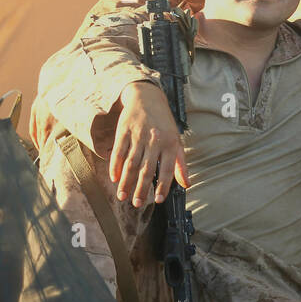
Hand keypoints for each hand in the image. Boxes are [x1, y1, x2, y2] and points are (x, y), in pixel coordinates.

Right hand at [110, 81, 188, 207]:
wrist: (147, 98)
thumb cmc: (164, 124)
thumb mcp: (176, 141)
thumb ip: (180, 164)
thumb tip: (186, 185)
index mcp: (170, 144)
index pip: (167, 169)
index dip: (163, 185)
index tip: (158, 200)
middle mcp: (154, 140)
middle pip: (146, 169)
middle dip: (141, 188)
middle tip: (136, 204)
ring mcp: (138, 135)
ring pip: (131, 163)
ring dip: (126, 182)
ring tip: (122, 196)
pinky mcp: (124, 131)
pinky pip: (118, 151)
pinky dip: (115, 166)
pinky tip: (114, 178)